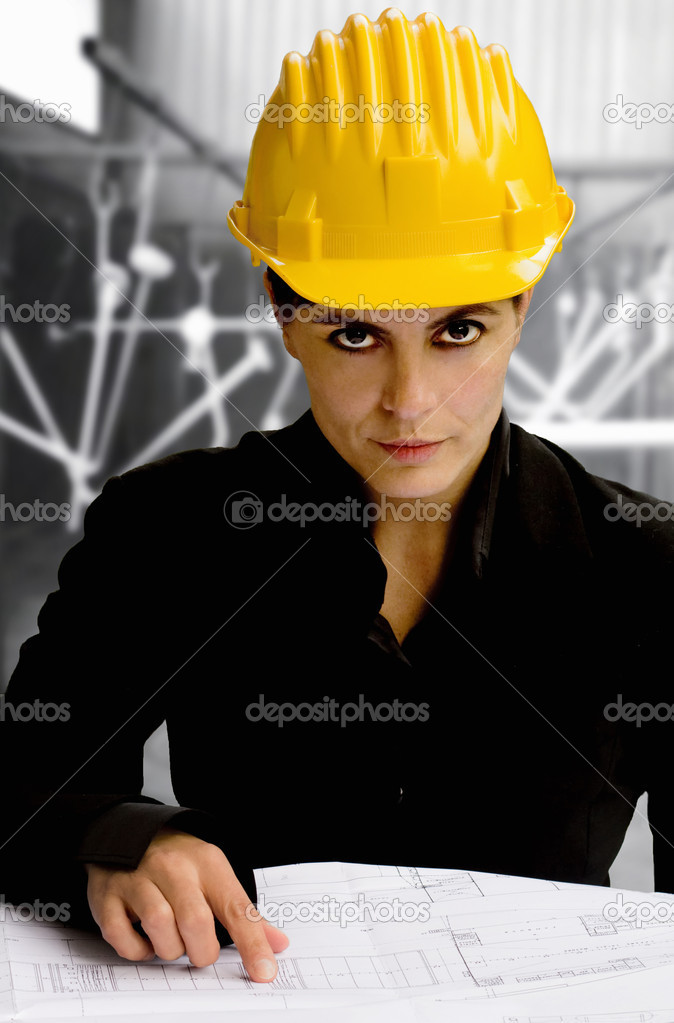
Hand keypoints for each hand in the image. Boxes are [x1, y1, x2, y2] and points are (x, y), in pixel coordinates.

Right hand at [85, 827, 288, 979]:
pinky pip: (122, 937)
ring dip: (169, 949)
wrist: (130, 832)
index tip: (264, 971)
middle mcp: (173, 867)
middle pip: (196, 921)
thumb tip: (277, 944)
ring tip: (171, 941)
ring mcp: (137, 878)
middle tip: (199, 951)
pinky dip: (136, 950)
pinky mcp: (108, 895)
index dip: (252, 943)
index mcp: (207, 863)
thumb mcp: (215, 875)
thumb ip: (244, 914)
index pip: (236, 906)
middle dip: (202, 950)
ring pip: (160, 927)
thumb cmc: (179, 862)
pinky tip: (145, 940)